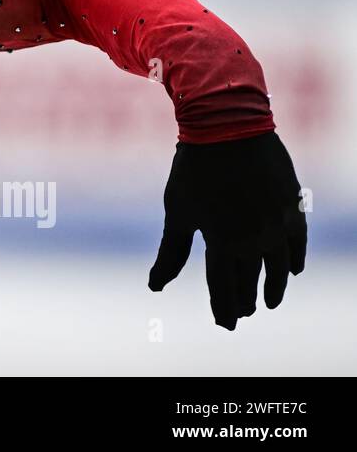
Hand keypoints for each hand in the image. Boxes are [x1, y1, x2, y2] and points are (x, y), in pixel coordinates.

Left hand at [148, 130, 306, 329]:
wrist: (228, 127)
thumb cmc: (194, 169)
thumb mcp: (177, 212)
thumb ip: (170, 253)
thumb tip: (155, 287)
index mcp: (221, 243)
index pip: (223, 289)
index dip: (223, 309)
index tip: (225, 324)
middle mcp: (253, 240)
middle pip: (250, 282)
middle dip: (245, 300)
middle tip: (242, 313)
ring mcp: (277, 226)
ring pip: (276, 269)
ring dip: (272, 288)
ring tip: (268, 301)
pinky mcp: (292, 209)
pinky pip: (297, 245)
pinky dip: (293, 261)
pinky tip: (290, 270)